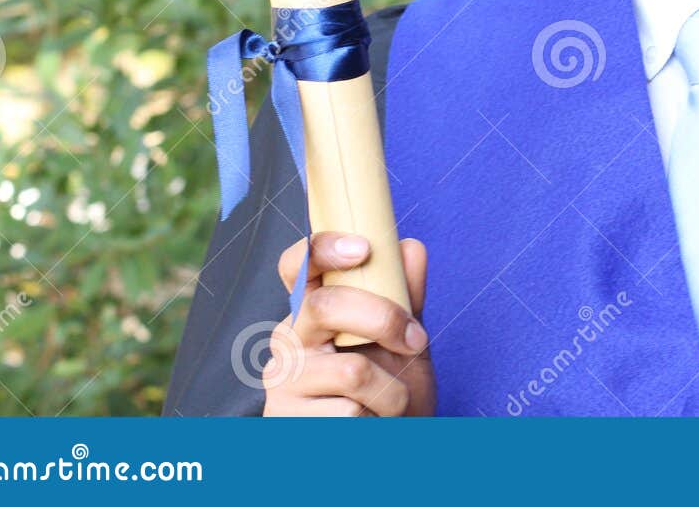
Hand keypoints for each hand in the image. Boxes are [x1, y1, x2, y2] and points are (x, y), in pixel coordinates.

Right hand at [260, 232, 435, 415]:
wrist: (380, 451)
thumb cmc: (388, 394)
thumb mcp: (404, 343)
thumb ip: (405, 297)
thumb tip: (410, 247)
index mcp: (312, 310)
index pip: (298, 265)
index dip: (323, 247)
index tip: (362, 248)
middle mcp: (288, 340)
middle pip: (327, 306)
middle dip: (385, 320)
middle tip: (416, 342)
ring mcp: (282, 384)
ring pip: (350, 370)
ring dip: (392, 391)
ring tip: (392, 406)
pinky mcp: (287, 423)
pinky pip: (348, 414)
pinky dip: (377, 422)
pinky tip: (369, 428)